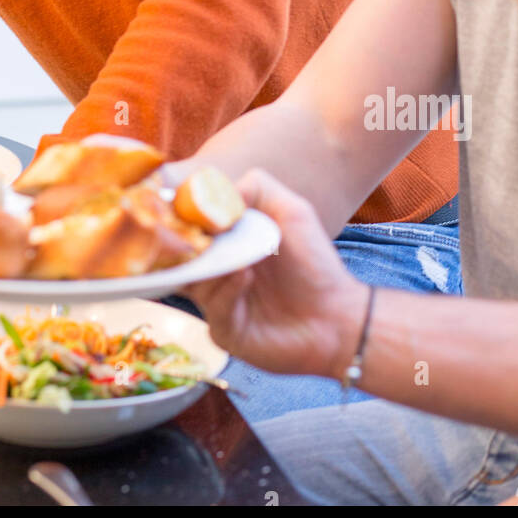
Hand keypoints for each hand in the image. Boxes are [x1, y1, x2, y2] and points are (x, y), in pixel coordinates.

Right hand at [186, 168, 368, 379]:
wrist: (337, 316)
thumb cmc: (314, 263)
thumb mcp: (291, 211)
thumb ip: (257, 187)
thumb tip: (215, 189)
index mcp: (226, 242)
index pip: (189, 226)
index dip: (181, 215)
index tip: (180, 205)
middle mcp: (216, 272)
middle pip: (181, 256)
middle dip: (185, 242)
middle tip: (193, 230)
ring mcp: (218, 302)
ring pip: (193, 282)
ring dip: (210, 265)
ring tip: (233, 255)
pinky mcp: (226, 331)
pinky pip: (214, 309)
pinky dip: (227, 289)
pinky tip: (245, 277)